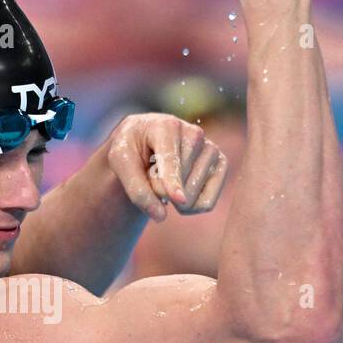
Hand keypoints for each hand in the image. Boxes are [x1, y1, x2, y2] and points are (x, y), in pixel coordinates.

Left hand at [102, 113, 226, 220]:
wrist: (145, 140)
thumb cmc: (132, 149)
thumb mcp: (121, 164)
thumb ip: (137, 190)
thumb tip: (160, 216)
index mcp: (166, 127)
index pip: (171, 160)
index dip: (173, 181)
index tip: (178, 199)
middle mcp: (194, 133)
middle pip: (179, 183)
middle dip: (159, 190)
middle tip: (151, 174)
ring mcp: (210, 148)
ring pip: (193, 196)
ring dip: (174, 200)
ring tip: (166, 179)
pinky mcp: (221, 163)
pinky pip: (208, 202)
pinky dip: (192, 207)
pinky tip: (181, 191)